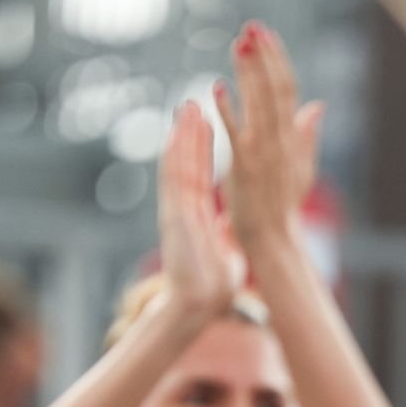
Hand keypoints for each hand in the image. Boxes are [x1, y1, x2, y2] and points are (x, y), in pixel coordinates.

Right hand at [157, 102, 243, 318]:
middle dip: (191, 133)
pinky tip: (178, 134)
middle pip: (188, 162)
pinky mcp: (175, 215)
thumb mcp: (224, 249)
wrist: (200, 304)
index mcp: (198, 214)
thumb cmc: (212, 283)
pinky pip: (175, 179)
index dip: (202, 149)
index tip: (207, 124)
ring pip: (179, 164)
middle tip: (192, 102)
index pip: (200, 174)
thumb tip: (230, 227)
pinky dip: (176, 155)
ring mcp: (178, 209)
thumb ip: (225, 233)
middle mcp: (185, 207)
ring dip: (182, 136)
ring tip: (186, 106)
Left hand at [213, 21, 325, 251]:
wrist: (272, 236)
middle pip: (275, 90)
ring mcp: (263, 153)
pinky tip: (216, 87)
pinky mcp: (244, 167)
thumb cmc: (283, 203)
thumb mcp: (301, 165)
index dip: (277, 60)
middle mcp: (281, 140)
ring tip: (239, 44)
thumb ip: (307, 133)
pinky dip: (227, 110)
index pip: (288, 89)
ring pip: (259, 104)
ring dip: (249, 73)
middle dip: (264, 57)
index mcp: (293, 137)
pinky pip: (235, 133)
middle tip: (252, 26)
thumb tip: (318, 105)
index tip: (266, 34)